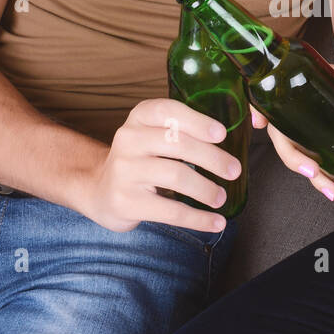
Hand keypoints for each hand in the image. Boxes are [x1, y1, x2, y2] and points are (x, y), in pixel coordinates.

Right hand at [79, 97, 240, 232]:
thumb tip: (227, 141)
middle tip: (234, 170)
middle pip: (178, 144)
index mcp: (139, 118)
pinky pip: (171, 210)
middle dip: (212, 158)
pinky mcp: (126, 202)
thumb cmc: (139, 160)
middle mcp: (128, 139)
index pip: (167, 111)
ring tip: (220, 197)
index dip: (196, 121)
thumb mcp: (151, 135)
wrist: (99, 190)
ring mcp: (124, 171)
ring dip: (206, 189)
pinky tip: (215, 222)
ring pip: (176, 176)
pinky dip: (198, 218)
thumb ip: (180, 130)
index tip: (221, 134)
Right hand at [247, 59, 333, 199]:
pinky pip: (314, 160)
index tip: (260, 124)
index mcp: (314, 82)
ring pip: (299, 150)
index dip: (261, 107)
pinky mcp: (326, 139)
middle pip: (283, 131)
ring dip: (309, 175)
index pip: (277, 92)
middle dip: (292, 157)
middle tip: (312, 173)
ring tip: (333, 192)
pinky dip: (321, 177)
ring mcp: (315, 124)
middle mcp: (308, 103)